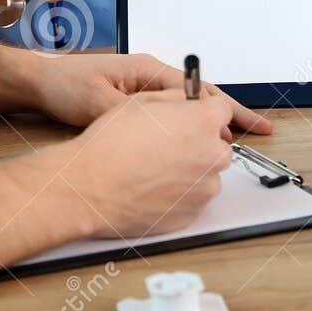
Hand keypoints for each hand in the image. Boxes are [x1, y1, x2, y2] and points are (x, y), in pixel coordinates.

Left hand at [26, 52, 273, 136]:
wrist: (39, 82)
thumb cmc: (66, 85)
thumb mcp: (100, 102)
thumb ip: (135, 112)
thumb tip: (168, 126)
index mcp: (148, 70)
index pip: (198, 91)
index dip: (225, 110)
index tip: (247, 125)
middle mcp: (151, 76)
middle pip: (200, 97)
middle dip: (230, 115)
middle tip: (259, 130)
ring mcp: (144, 89)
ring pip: (188, 107)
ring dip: (211, 123)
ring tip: (235, 140)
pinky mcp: (134, 101)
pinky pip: (171, 115)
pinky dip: (189, 127)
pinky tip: (196, 142)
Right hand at [60, 91, 233, 237]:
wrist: (89, 187)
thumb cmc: (109, 145)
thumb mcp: (142, 101)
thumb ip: (175, 97)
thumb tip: (186, 100)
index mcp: (203, 121)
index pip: (222, 110)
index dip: (203, 112)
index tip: (192, 117)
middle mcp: (212, 155)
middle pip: (216, 144)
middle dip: (197, 141)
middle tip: (166, 144)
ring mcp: (205, 188)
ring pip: (206, 173)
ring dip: (188, 169)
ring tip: (153, 167)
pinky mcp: (193, 213)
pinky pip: (193, 198)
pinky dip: (179, 193)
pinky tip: (151, 186)